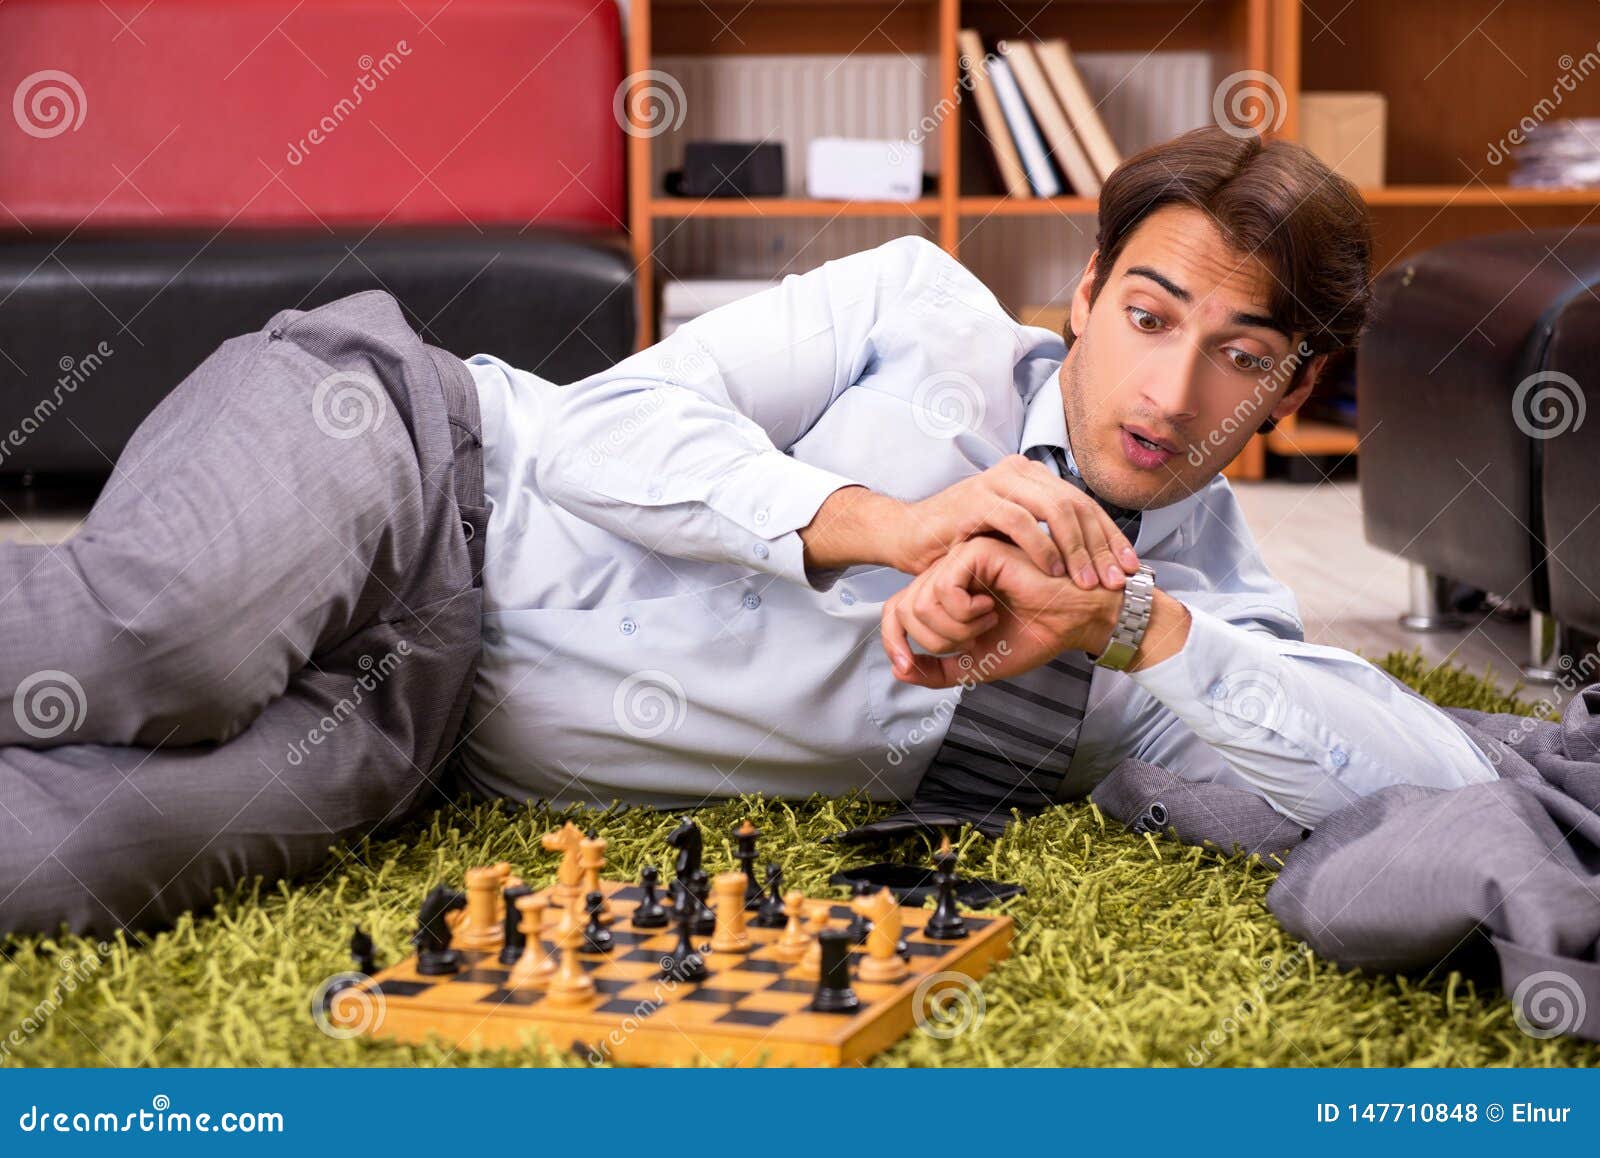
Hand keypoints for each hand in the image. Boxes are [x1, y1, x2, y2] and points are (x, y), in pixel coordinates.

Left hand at [880, 537, 1122, 687]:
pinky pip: (944, 588)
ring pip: (922, 602)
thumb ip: (937, 671)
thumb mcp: (975, 664)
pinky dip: (965, 612)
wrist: (1072, 621)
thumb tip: (900, 671)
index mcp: (944, 594)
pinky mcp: (975, 552)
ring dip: (956, 628)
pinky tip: (991, 607)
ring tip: (987, 621)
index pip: (896, 612)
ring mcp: (960, 559)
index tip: (907, 666)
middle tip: (972, 641)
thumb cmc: (1033, 635)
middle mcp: (947, 573)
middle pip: (905, 610)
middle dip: (937, 640)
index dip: (893, 641)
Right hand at [893, 455, 1137, 586]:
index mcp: (1033, 477)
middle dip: (1101, 547)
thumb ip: (1047, 533)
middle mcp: (1020, 471)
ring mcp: (999, 481)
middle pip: (1077, 506)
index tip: (1129, 570)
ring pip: (1056, 511)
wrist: (909, 535)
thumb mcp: (1013, 535)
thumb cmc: (962, 540)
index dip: (1111, 538)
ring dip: (1077, 549)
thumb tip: (1094, 554)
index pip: (1084, 505)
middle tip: (1115, 581)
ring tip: (1088, 581)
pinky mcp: (979, 498)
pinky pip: (1021, 521)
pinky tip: (1053, 571)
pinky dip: (1042, 547)